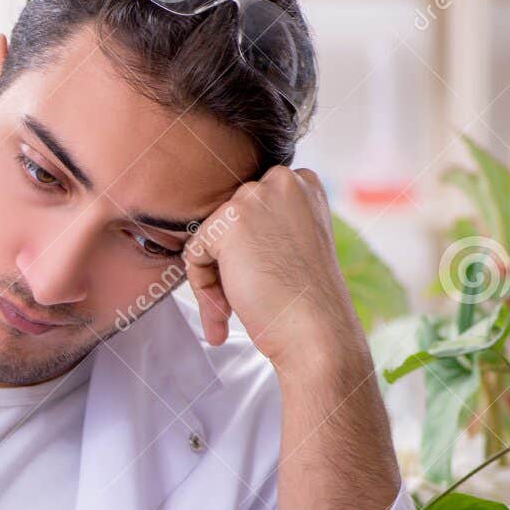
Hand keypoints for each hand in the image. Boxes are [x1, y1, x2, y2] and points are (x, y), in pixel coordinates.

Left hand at [181, 165, 364, 376]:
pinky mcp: (232, 221)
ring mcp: (257, 197)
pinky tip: (227, 309)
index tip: (260, 279)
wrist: (315, 329)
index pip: (248, 210)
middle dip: (228, 265)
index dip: (247, 251)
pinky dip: (203, 286)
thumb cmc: (306, 298)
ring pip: (209, 238)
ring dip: (214, 280)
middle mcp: (282, 181)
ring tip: (230, 312)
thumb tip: (225, 230)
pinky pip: (194, 253)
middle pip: (227, 223)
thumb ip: (267, 224)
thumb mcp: (294, 242)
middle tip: (242, 301)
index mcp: (302, 183)